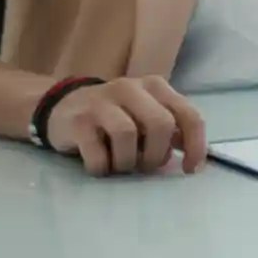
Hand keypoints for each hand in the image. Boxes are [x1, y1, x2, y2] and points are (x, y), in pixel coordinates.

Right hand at [45, 76, 207, 176]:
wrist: (62, 107)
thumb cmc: (115, 117)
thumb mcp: (146, 117)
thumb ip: (169, 130)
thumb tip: (191, 155)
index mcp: (156, 87)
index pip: (188, 114)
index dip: (195, 145)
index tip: (190, 170)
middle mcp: (131, 87)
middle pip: (161, 124)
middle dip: (157, 154)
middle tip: (145, 166)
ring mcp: (102, 101)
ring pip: (128, 136)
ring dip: (128, 162)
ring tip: (121, 165)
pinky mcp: (79, 121)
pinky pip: (98, 154)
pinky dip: (103, 168)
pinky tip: (100, 166)